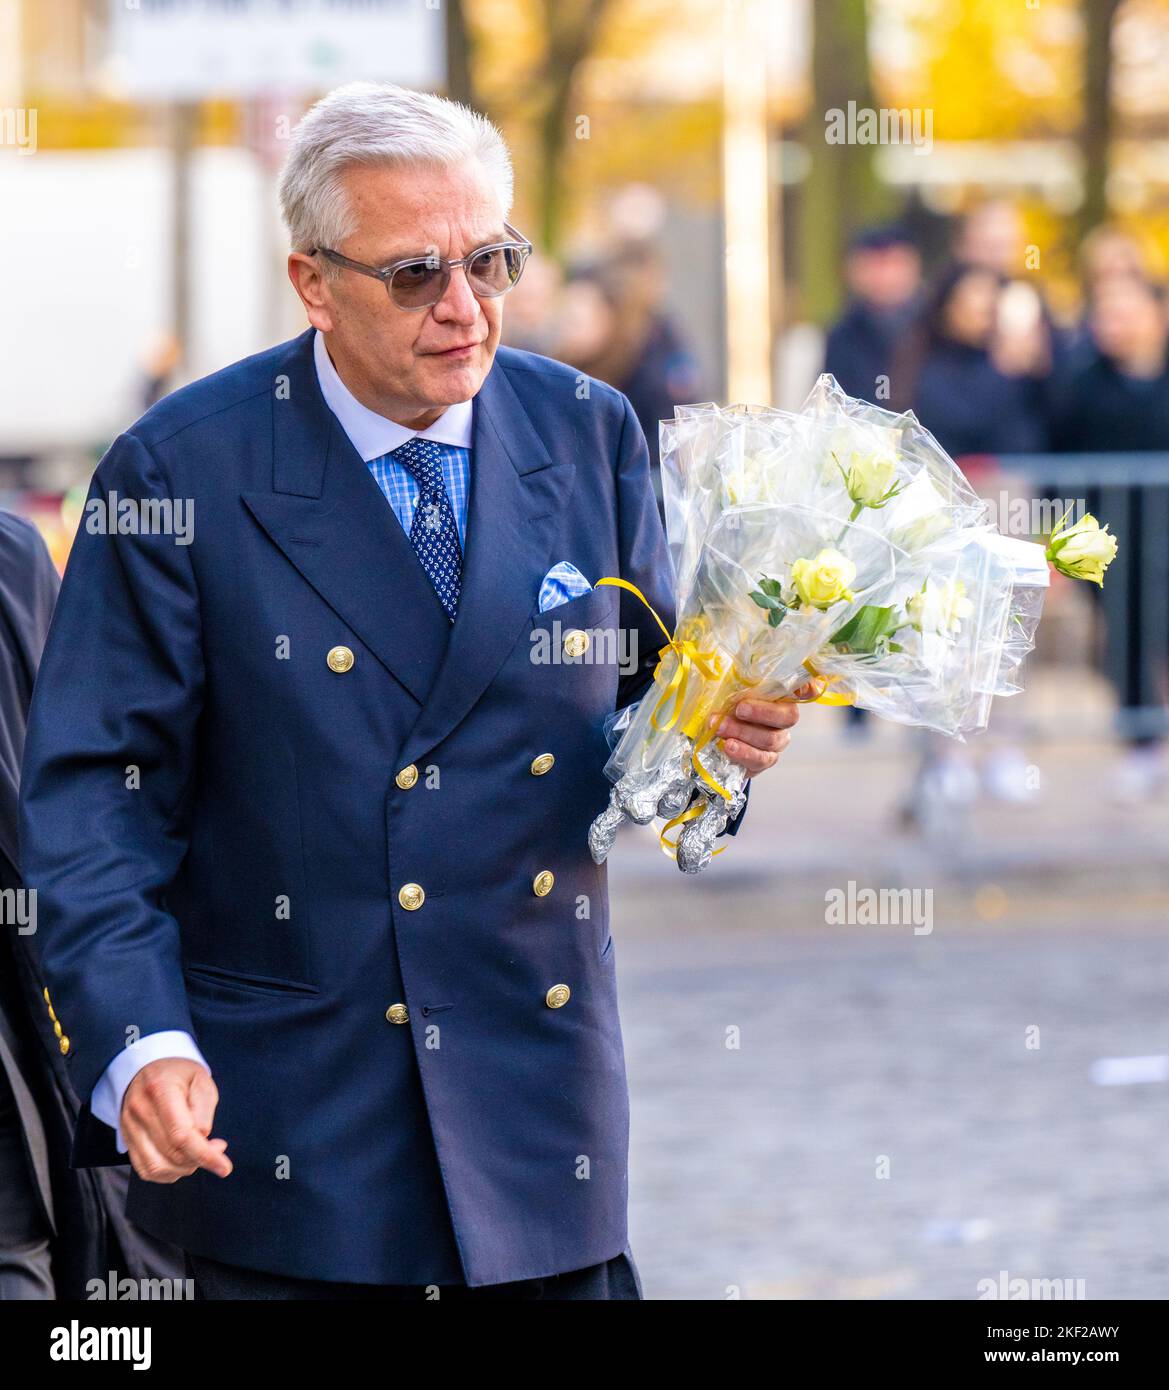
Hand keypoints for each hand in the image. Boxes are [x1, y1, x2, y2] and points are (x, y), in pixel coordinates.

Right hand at [121, 1057, 231, 1182]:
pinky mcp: (126, 1140)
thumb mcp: (201, 1079)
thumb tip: (202, 1139)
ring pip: (156, 1167)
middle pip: (171, 1153)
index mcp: (160, 1090)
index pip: (181, 1134)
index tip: (224, 1167)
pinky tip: (183, 1161)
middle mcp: (139, 1110)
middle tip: (216, 1148)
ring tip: (199, 1153)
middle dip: (199, 1159)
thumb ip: (204, 1110)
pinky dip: (168, 1173)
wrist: (148, 1067)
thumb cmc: (179, 1073)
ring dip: (184, 1169)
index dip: (205, 1155)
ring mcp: (129, 1127)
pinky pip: (146, 1170)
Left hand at [716, 680, 822, 776]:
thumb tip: (728, 661)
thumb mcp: (726, 688)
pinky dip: (743, 752)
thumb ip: (735, 679)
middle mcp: (783, 718)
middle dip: (762, 712)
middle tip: (739, 709)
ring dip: (743, 732)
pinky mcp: (764, 760)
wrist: (709, 739)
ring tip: (720, 728)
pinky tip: (729, 746)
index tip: (804, 688)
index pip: (803, 689)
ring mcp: (776, 741)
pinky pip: (760, 759)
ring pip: (771, 739)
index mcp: (778, 695)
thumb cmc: (723, 706)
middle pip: (788, 716)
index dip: (807, 688)